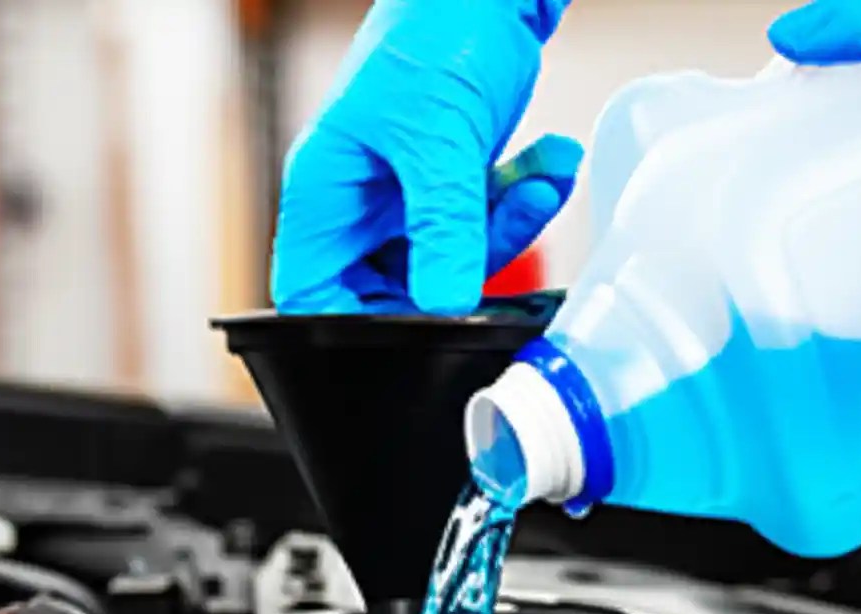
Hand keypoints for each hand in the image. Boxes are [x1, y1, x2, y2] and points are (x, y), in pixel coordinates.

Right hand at [272, 0, 574, 315]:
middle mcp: (360, 200)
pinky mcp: (453, 179)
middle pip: (395, 286)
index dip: (350, 325)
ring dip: (507, 230)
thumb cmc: (435, 32)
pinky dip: (523, 199)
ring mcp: (408, 192)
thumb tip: (447, 304)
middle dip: (456, 275)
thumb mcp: (439, 141)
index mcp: (324, 192)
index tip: (412, 335)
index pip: (311, 290)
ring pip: (453, 257)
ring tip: (540, 183)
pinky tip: (548, 163)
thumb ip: (446, 228)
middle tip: (495, 255)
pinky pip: (486, 219)